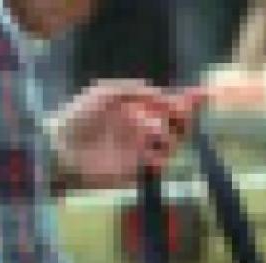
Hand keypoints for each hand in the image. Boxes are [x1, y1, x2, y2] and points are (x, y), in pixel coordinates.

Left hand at [48, 80, 204, 186]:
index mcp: (136, 108)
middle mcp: (142, 128)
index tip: (204, 94)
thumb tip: (160, 94)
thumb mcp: (104, 93)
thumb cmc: (79, 117)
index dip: (187, 99)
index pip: (167, 103)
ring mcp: (140, 149)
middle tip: (181, 113)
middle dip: (185, 117)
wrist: (61, 149)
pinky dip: (161, 159)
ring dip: (168, 136)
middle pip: (176, 123)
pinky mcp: (136, 169)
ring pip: (171, 143)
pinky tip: (152, 154)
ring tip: (152, 132)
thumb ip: (132, 89)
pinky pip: (159, 164)